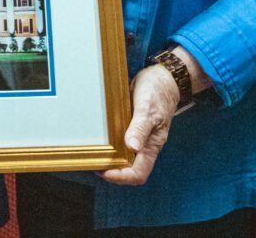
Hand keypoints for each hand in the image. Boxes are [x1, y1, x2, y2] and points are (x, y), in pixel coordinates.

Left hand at [102, 64, 180, 185]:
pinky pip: (121, 143)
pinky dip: (110, 145)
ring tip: (94, 154)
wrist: (162, 79)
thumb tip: (132, 146)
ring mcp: (139, 138)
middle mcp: (145, 145)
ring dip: (110, 159)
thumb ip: (141, 127)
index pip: (138, 173)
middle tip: (94, 163)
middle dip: (112, 171)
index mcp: (152, 145)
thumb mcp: (148, 108)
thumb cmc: (158, 92)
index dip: (121, 177)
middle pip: (129, 169)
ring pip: (124, 158)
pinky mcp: (132, 128)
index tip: (104, 171)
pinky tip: (100, 140)